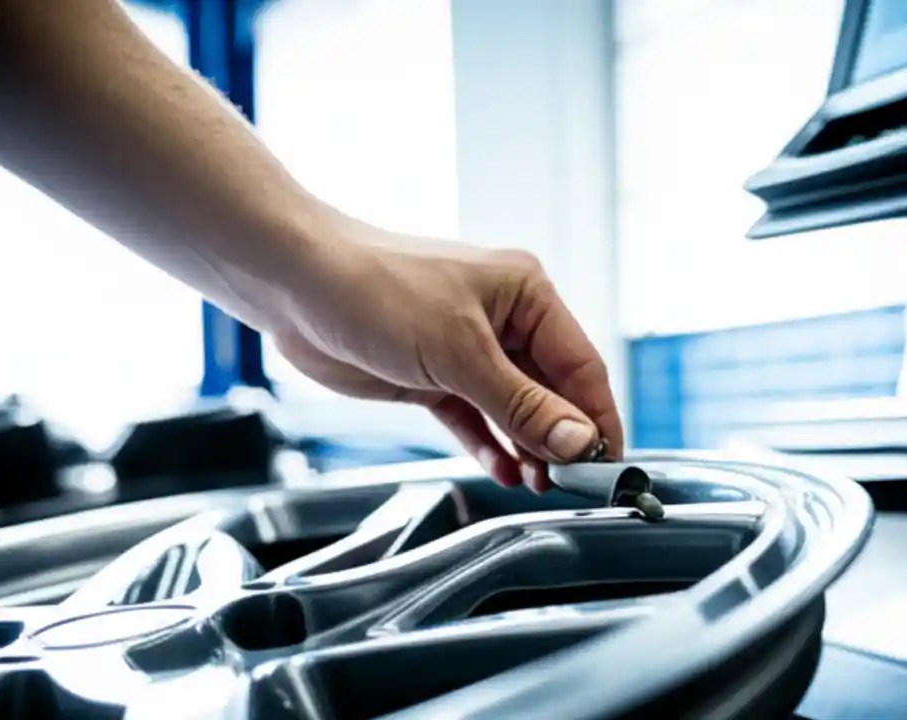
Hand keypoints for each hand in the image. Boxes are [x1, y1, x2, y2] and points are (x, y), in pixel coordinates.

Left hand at [259, 221, 623, 492]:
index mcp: (525, 294)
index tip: (610, 464)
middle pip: (550, 390)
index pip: (580, 365)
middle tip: (573, 485)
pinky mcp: (432, 374)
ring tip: (540, 486)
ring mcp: (465, 349)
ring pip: (513, 408)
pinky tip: (503, 471)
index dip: (598, 417)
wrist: (295, 284)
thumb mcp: (461, 353)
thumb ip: (522, 404)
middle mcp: (502, 319)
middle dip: (561, 438)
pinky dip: (488, 444)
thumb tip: (579, 440)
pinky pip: (474, 417)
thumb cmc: (377, 289)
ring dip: (528, 447)